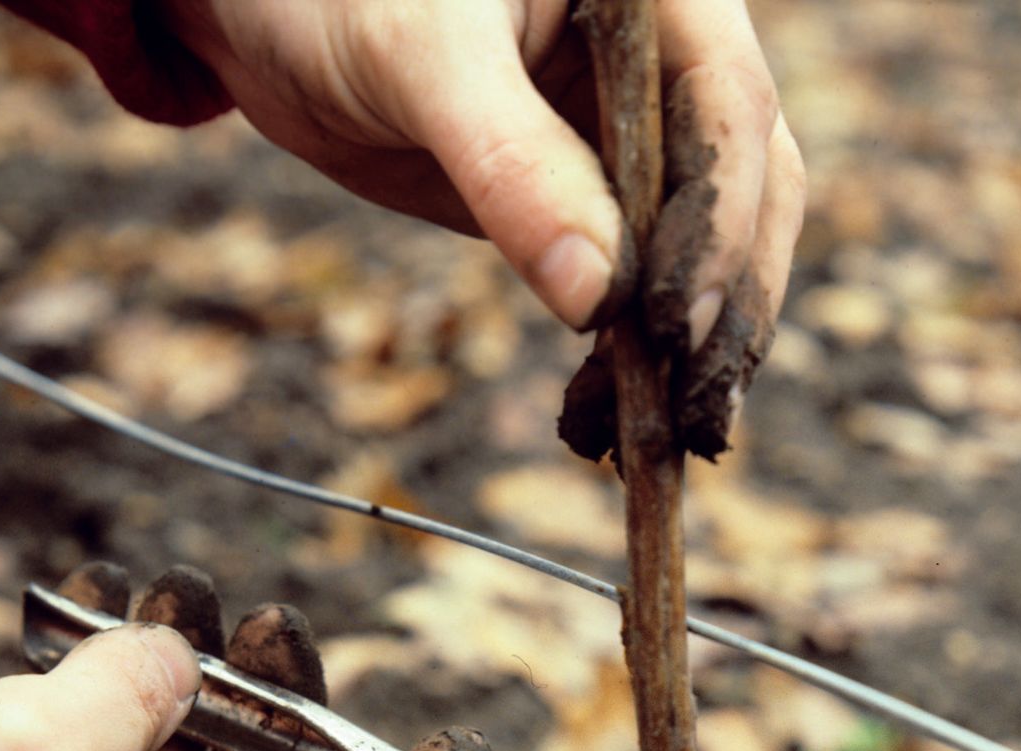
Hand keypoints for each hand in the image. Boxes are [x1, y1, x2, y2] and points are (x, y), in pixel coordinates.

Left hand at [161, 0, 805, 365]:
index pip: (731, 108)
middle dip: (728, 304)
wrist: (267, 10)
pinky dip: (637, 354)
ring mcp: (645, 133)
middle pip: (753, 189)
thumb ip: (512, 163)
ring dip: (693, 349)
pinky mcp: (603, 201)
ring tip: (657, 437)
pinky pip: (646, 283)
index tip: (677, 325)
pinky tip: (612, 417)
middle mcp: (673, 57)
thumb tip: (602, 300)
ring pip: (714, 249)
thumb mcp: (419, 56)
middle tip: (691, 412)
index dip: (719, 223)